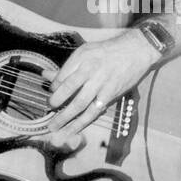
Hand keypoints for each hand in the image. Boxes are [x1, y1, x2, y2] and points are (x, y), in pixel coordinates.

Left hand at [43, 29, 157, 152]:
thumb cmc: (108, 52)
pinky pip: (94, 111)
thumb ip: (67, 67)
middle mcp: (90, 70)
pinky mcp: (111, 94)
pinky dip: (83, 121)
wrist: (135, 51)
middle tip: (49, 110)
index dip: (53, 89)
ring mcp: (101, 83)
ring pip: (80, 104)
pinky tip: (74, 128)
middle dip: (56, 103)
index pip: (61, 77)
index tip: (51, 96)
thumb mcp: (85, 52)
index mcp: (81, 58)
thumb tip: (45, 74)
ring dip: (66, 118)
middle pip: (68, 90)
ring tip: (55, 127)